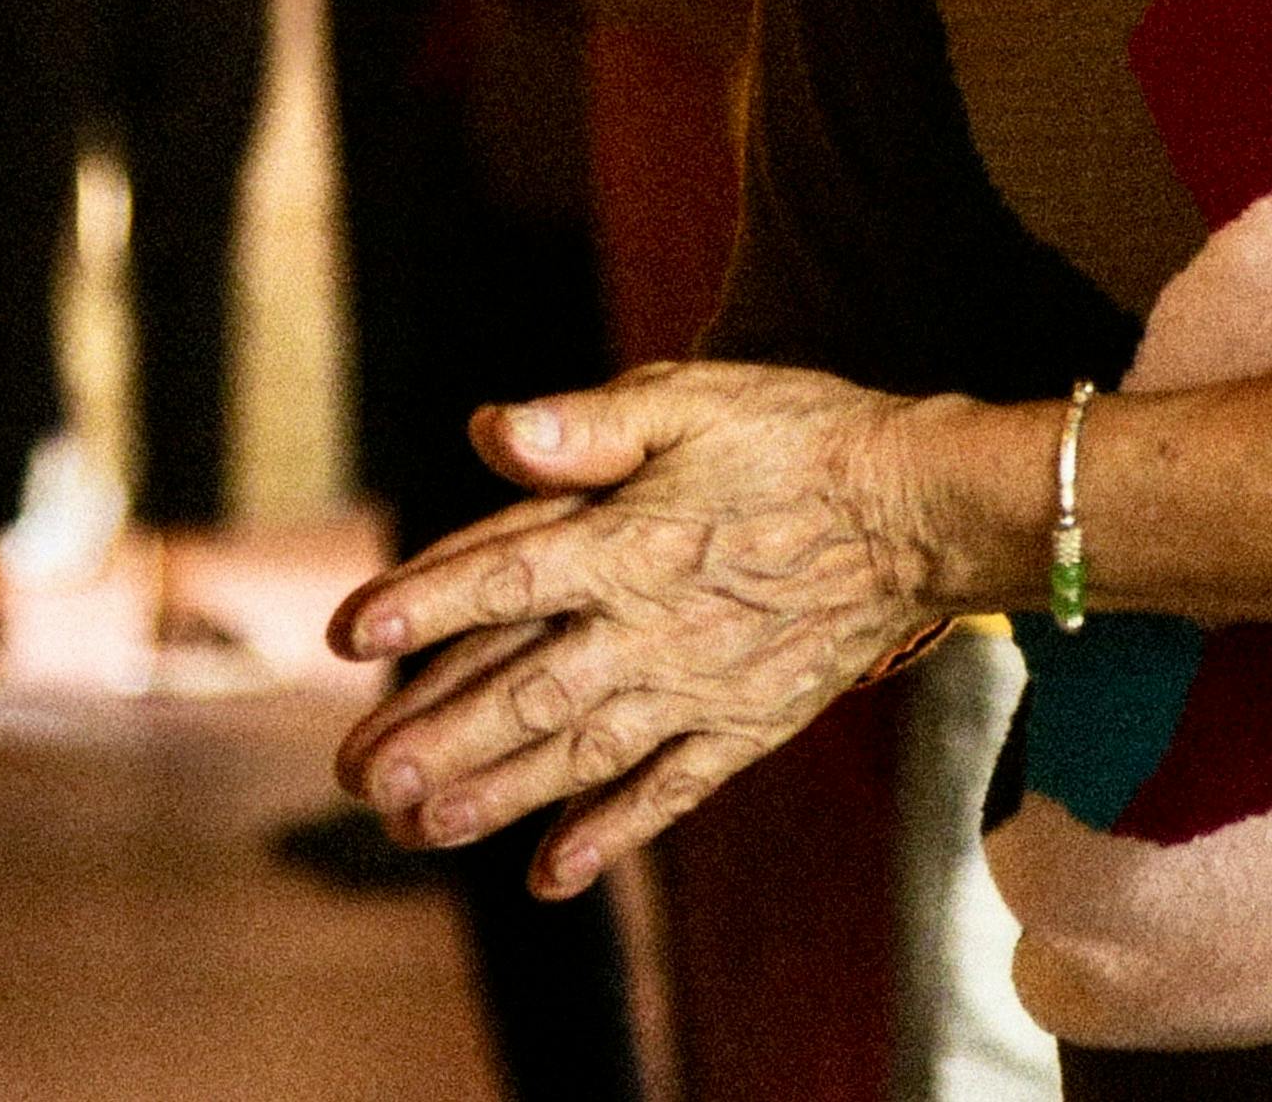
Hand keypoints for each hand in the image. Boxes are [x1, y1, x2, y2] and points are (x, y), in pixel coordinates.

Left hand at [325, 365, 942, 898]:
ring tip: (423, 826)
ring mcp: (702, 685)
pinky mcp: (747, 724)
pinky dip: (611, 833)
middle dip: (439, 732)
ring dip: (500, 792)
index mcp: (632, 539)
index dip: (424, 600)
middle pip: (527, 686)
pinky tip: (552, 872)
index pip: (505, 572)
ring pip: (584, 750)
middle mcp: (655, 624)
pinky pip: (670, 788)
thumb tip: (492, 430)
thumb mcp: (692, 399)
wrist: (924, 508)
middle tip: (361, 775)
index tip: (347, 632)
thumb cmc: (802, 436)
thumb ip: (588, 425)